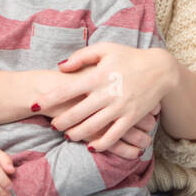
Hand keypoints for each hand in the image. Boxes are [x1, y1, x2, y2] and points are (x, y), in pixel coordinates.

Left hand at [31, 45, 175, 152]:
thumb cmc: (130, 57)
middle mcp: (106, 93)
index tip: (35, 104)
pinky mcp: (131, 118)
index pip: (66, 90)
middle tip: (52, 125)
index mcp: (97, 76)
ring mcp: (119, 108)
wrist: (160, 69)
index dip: (47, 99)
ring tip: (68, 135)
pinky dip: (101, 144)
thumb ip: (82, 57)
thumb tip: (60, 66)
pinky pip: (113, 136)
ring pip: (92, 127)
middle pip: (76, 113)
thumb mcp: (106, 49)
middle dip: (60, 121)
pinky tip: (92, 146)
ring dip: (76, 134)